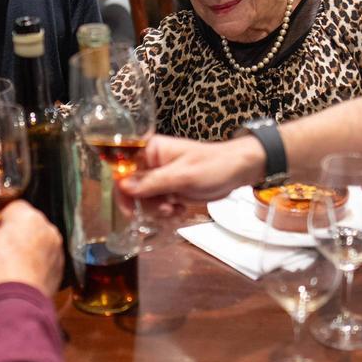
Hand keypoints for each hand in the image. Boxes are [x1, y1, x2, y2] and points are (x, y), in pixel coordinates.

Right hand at [0, 201, 62, 297]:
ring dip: (29, 248)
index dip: (2, 218)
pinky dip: (37, 263)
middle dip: (18, 232)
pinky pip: (46, 258)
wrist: (15, 299)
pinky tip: (22, 273)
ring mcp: (55, 248)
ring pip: (40, 241)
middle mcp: (46, 228)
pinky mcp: (59, 267)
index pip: (14, 207)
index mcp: (27, 216)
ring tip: (12, 263)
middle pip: (30, 223)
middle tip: (2, 247)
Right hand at [116, 135, 262, 210]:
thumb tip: (122, 186)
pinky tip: (179, 210)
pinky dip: (165, 212)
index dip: (123, 190)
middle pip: (131, 189)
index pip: (123, 169)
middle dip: (145, 204)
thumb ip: (152, 182)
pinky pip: (156, 205)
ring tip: (175, 210)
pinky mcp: (168, 190)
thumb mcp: (183, 175)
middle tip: (164, 209)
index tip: (131, 209)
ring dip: (156, 210)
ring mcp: (159, 178)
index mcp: (150, 150)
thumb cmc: (213, 166)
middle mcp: (150, 163)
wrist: (238, 171)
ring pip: (143, 200)